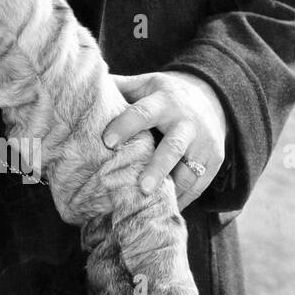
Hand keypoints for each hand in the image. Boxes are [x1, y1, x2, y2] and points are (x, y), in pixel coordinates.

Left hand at [104, 71, 227, 209]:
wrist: (211, 99)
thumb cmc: (162, 95)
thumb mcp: (143, 84)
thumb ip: (118, 89)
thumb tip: (81, 90)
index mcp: (164, 101)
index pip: (144, 113)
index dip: (126, 126)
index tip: (107, 141)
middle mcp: (187, 123)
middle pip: (173, 147)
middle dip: (157, 167)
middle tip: (141, 187)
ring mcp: (204, 144)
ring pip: (189, 171)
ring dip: (171, 190)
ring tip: (150, 207)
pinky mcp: (214, 161)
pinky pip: (199, 185)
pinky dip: (182, 199)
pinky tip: (162, 210)